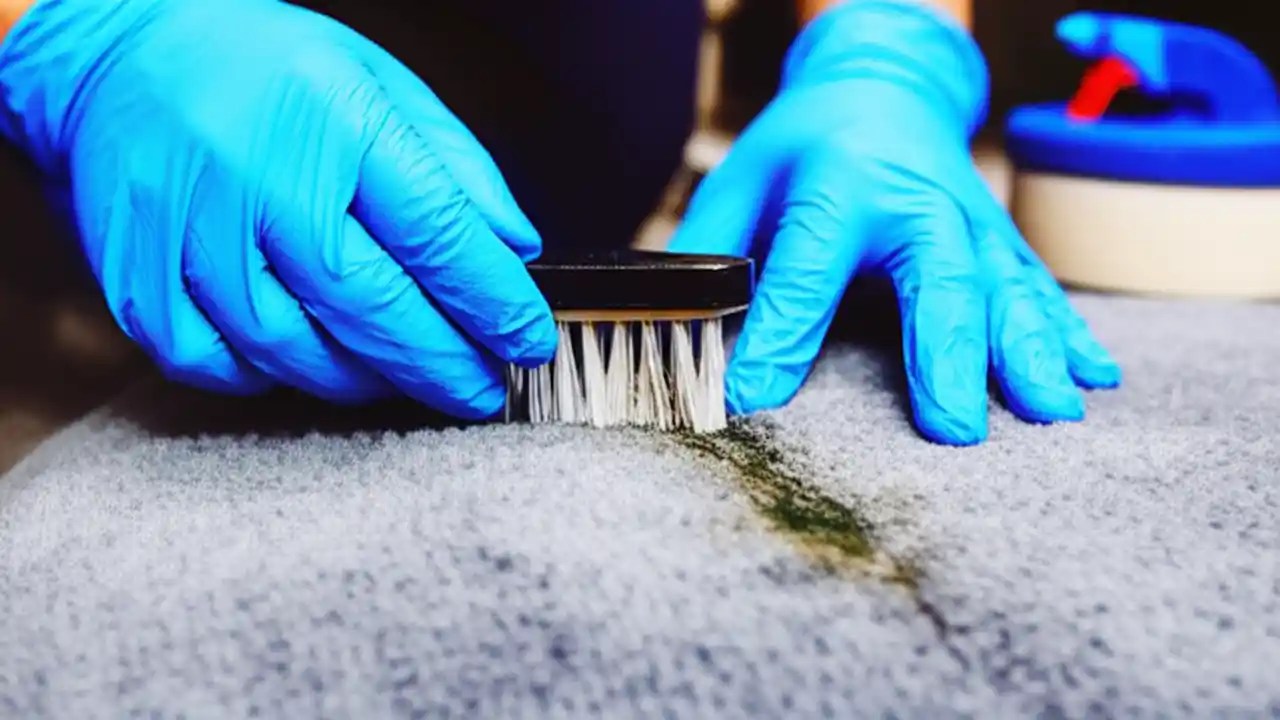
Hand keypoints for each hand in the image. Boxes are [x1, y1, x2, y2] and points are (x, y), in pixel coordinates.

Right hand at [0, 0, 555, 418]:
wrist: (117, 52)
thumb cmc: (263, 69)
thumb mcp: (378, 83)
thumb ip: (455, 167)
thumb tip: (515, 250)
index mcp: (336, 120)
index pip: (438, 235)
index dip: (494, 303)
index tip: (529, 342)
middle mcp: (262, 179)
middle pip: (374, 308)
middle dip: (444, 365)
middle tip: (482, 390)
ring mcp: (192, 235)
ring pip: (298, 351)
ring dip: (367, 378)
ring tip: (404, 374)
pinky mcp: (140, 282)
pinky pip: (220, 365)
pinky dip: (274, 377)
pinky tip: (308, 356)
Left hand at [668, 0, 1120, 444]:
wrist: (884, 82)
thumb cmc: (802, 144)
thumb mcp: (741, 180)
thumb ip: (714, 253)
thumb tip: (682, 333)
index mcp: (836, 183)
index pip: (804, 270)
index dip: (778, 339)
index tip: (753, 403)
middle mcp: (914, 201)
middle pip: (937, 279)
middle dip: (946, 354)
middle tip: (954, 430)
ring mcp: (969, 219)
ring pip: (1008, 286)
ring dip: (1033, 350)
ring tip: (1052, 412)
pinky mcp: (999, 237)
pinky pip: (1039, 284)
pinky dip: (1070, 331)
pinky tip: (1098, 376)